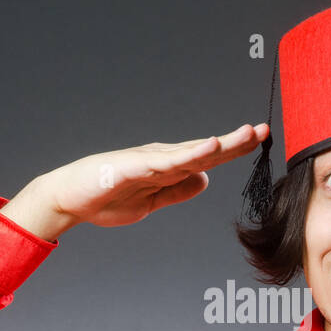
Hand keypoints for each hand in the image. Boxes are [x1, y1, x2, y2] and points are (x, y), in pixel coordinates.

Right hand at [6, 123, 269, 238]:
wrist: (69, 199)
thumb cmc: (106, 196)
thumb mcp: (152, 201)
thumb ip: (178, 190)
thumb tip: (206, 180)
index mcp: (167, 167)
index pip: (207, 157)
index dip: (234, 148)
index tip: (260, 137)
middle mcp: (160, 158)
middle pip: (204, 149)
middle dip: (234, 142)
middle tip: (261, 130)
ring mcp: (145, 162)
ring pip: (187, 153)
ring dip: (216, 145)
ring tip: (242, 136)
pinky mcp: (129, 169)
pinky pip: (161, 164)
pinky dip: (184, 156)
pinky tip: (203, 151)